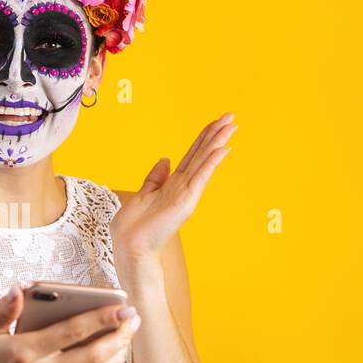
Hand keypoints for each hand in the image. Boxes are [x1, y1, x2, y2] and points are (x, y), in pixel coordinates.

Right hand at [0, 285, 142, 362]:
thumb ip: (3, 310)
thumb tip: (18, 289)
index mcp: (23, 352)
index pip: (72, 332)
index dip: (101, 319)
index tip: (121, 307)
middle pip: (92, 356)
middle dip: (119, 336)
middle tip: (134, 319)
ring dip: (117, 355)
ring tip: (127, 337)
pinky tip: (112, 358)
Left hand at [110, 112, 237, 264]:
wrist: (130, 246)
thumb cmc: (134, 226)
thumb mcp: (142, 194)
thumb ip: (155, 177)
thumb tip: (166, 159)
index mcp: (173, 184)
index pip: (192, 155)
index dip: (203, 138)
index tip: (216, 122)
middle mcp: (183, 187)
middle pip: (202, 154)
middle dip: (216, 134)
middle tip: (231, 117)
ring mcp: (186, 194)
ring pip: (204, 161)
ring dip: (218, 143)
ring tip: (231, 126)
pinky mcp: (185, 201)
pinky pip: (201, 177)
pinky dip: (211, 162)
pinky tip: (223, 149)